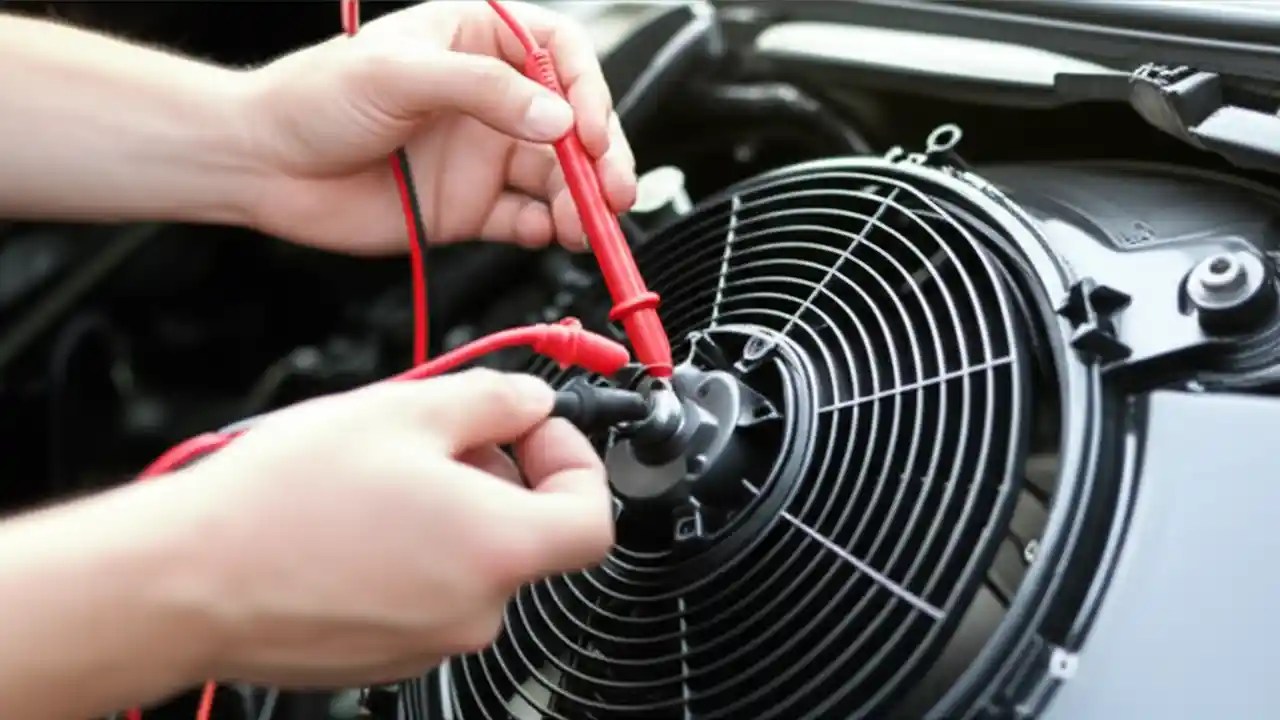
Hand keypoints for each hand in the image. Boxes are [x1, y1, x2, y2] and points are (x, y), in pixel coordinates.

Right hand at [172, 369, 612, 686]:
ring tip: (385, 475)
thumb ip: (492, 400)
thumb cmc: (283, 502)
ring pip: (475, 563)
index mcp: (498, 548)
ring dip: (454, 512)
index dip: (576, 462)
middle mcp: (476, 610)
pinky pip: (429, 594)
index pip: (594, 516)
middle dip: (503, 475)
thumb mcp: (403, 411)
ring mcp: (432, 642)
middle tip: (446, 437)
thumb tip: (530, 403)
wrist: (187, 580)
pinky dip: (416, 552)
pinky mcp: (388, 656)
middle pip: (530, 536)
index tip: (537, 433)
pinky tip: (358, 521)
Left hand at [241, 0, 636, 253]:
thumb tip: (556, 120)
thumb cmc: (312, 98)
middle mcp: (490, 99)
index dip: (587, 91)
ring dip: (581, 202)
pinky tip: (547, 235)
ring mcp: (483, 154)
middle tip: (613, 192)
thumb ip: (484, 91)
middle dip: (600, 158)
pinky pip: (525, 219)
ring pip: (557, 178)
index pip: (560, 54)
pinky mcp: (471, 207)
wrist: (263, 165)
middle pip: (572, 124)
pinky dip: (546, 230)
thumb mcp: (399, 74)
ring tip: (586, 226)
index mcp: (478, 41)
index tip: (588, 130)